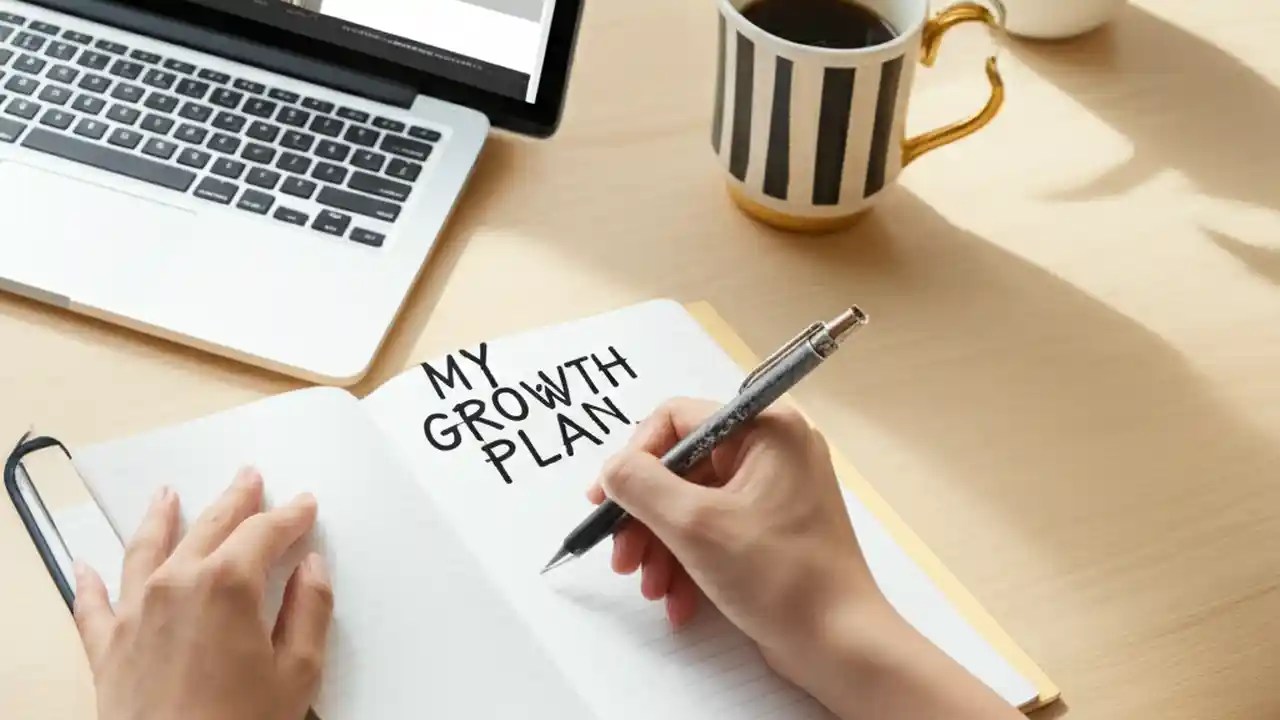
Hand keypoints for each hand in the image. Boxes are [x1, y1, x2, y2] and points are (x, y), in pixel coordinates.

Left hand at [74, 468, 333, 719]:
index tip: (302, 506)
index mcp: (228, 585)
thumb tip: (311, 571)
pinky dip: (87, 582)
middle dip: (234, 501)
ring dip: (160, 518)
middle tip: (249, 480)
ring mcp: (135, 614)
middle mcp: (175, 586)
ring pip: (146, 549)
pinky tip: (84, 566)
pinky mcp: (107, 649)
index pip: (264, 532)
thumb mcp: (297, 673)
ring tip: (168, 496)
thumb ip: (309, 612)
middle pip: (209, 527)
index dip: (288, 516)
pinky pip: (91, 605)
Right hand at [590, 399, 1020, 719]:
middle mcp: (773, 449)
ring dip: (662, 546)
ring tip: (651, 588)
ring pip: (692, 504)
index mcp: (766, 428)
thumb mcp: (696, 525)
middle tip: (622, 558)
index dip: (634, 459)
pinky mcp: (770, 528)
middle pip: (680, 468)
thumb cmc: (780, 576)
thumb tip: (611, 468)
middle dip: (646, 518)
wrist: (840, 644)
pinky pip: (714, 530)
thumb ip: (641, 486)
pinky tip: (678, 601)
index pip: (677, 420)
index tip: (606, 501)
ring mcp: (774, 490)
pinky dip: (689, 562)